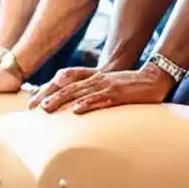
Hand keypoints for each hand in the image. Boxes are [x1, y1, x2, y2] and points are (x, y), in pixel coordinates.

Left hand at [28, 64, 173, 113]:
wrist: (154, 79)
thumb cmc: (131, 86)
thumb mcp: (109, 87)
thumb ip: (94, 93)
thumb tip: (77, 108)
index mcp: (93, 78)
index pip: (66, 82)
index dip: (49, 90)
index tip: (34, 101)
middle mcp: (97, 79)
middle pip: (68, 87)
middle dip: (50, 96)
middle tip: (34, 107)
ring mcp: (107, 85)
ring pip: (80, 92)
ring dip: (62, 100)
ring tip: (48, 109)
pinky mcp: (118, 93)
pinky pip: (100, 99)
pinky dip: (87, 104)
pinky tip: (77, 110)